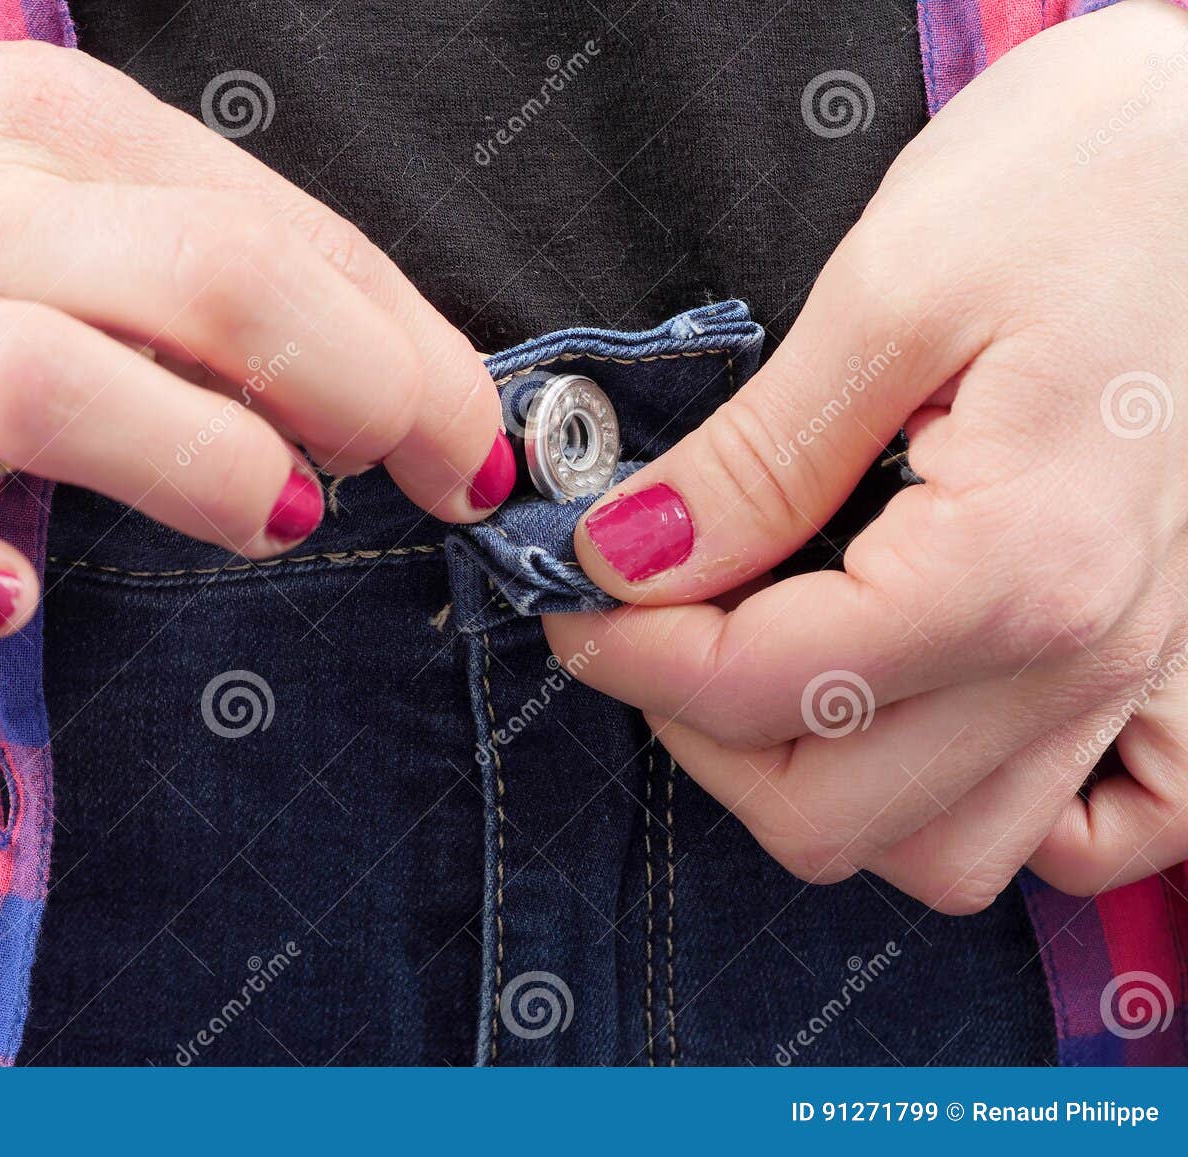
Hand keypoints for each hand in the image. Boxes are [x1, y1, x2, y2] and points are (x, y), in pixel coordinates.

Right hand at [0, 41, 511, 638]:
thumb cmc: (3, 255)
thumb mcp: (146, 220)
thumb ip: (303, 292)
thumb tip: (461, 422)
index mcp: (64, 127)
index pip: (280, 239)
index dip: (407, 362)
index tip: (466, 457)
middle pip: (198, 279)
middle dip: (343, 388)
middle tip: (364, 472)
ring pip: (36, 378)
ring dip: (192, 459)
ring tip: (268, 514)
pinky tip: (4, 600)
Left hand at [545, 0, 1187, 911]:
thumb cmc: (1103, 175)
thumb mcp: (893, 292)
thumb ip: (754, 459)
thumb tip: (623, 557)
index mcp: (1020, 562)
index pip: (762, 688)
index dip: (630, 652)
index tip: (575, 591)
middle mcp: (1091, 655)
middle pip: (829, 814)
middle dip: (697, 730)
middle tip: (645, 623)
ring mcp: (1140, 676)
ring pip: (939, 853)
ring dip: (810, 781)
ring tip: (753, 661)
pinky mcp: (1166, 667)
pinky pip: (1071, 835)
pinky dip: (968, 807)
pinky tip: (906, 711)